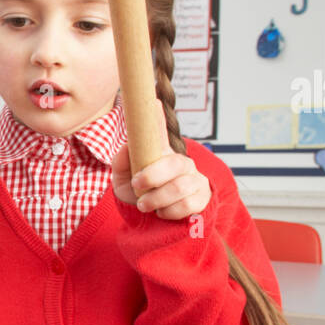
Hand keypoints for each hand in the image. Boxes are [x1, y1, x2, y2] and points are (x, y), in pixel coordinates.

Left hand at [111, 102, 210, 218]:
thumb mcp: (124, 180)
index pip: (160, 130)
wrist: (153, 222)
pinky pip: (188, 204)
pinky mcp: (202, 198)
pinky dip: (170, 211)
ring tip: (144, 205)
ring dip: (157, 199)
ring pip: (180, 187)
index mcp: (161, 153)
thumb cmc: (139, 194)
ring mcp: (194, 179)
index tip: (154, 102)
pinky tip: (162, 212)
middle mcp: (181, 162)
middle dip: (153, 177)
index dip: (157, 117)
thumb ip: (122, 162)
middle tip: (137, 187)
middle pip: (174, 163)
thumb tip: (127, 146)